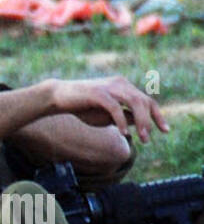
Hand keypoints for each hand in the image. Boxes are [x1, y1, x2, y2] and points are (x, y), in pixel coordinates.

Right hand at [44, 76, 168, 142]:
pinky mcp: (99, 93)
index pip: (147, 101)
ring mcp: (110, 87)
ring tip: (142, 138)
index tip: (165, 130)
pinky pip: (115, 107)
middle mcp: (120, 84)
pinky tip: (123, 133)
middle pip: (144, 101)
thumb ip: (122, 117)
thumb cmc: (81, 107)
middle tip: (149, 139)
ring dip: (141, 122)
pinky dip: (121, 121)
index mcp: (124, 87)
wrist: (58, 97)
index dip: (157, 115)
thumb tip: (139, 123)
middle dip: (151, 121)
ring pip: (134, 102)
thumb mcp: (105, 115)